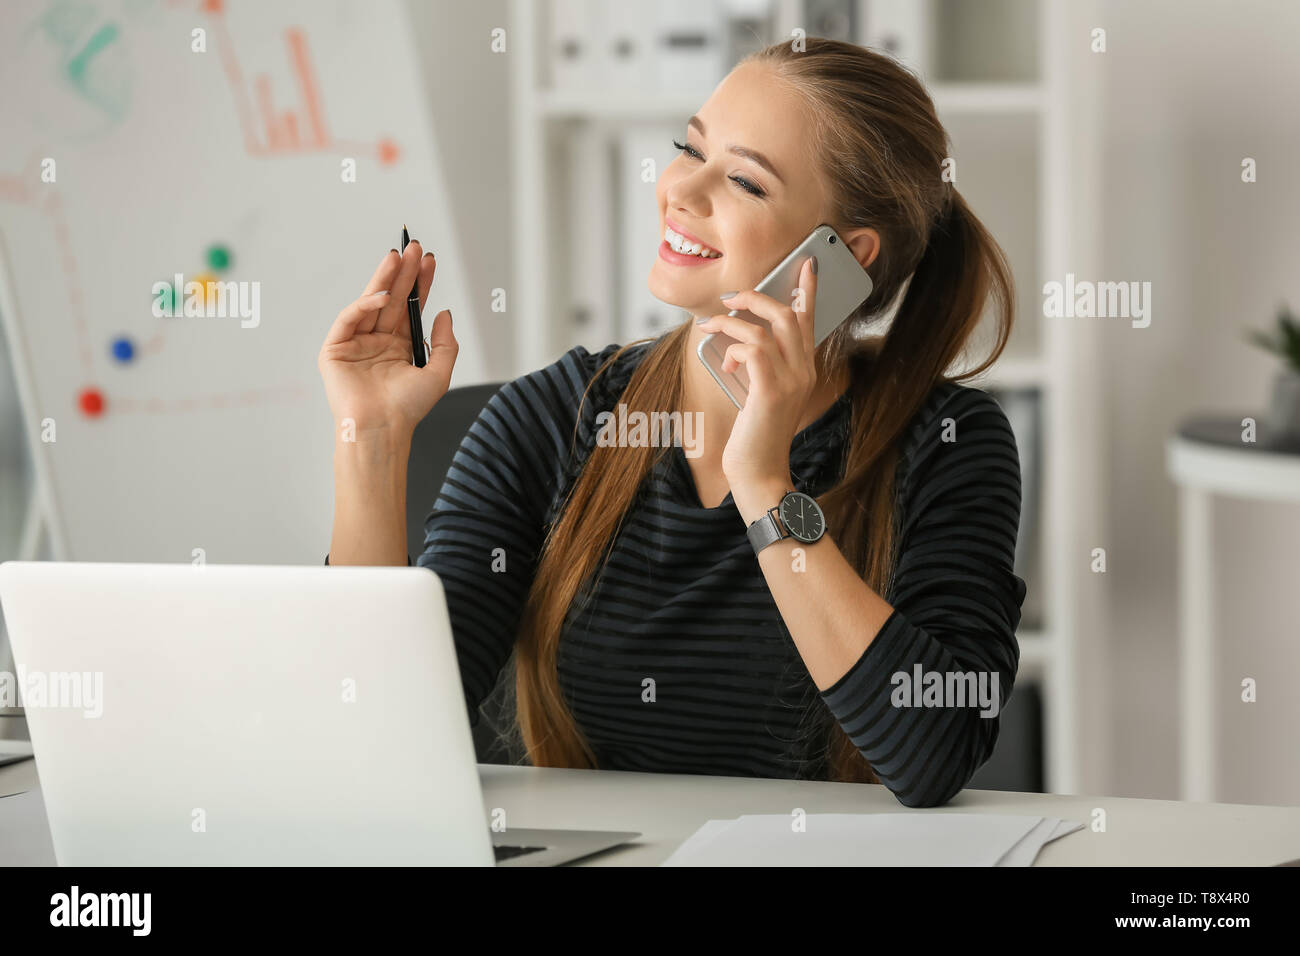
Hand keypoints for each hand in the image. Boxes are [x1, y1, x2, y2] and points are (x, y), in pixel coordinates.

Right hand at [317, 241, 457, 438]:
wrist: (382, 428)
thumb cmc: (407, 409)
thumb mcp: (439, 373)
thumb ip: (445, 344)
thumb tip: (444, 313)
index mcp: (399, 346)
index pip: (411, 307)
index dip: (420, 284)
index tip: (430, 262)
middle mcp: (378, 341)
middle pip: (392, 299)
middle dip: (403, 273)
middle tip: (415, 248)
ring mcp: (356, 343)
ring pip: (371, 302)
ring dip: (384, 278)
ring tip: (398, 257)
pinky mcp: (336, 348)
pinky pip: (349, 319)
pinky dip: (364, 304)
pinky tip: (382, 296)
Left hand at [696, 256, 817, 503]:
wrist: (759, 472)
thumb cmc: (755, 435)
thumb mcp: (761, 394)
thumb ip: (759, 367)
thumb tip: (737, 343)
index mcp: (804, 370)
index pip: (810, 321)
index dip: (808, 290)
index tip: (805, 264)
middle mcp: (804, 372)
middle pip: (789, 315)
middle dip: (757, 298)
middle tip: (731, 297)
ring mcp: (791, 382)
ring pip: (766, 329)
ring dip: (732, 322)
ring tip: (710, 327)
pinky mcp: (770, 392)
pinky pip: (753, 351)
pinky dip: (733, 349)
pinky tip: (726, 363)